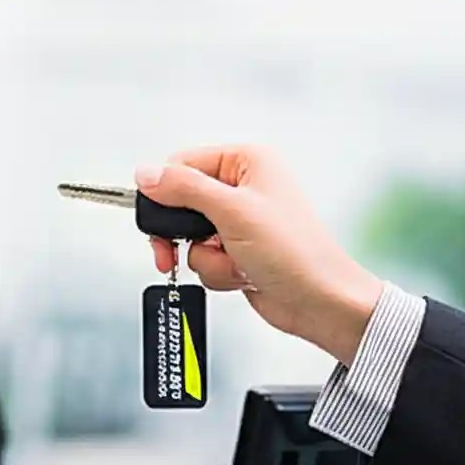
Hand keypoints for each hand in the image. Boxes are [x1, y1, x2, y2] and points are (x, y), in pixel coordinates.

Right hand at [135, 144, 382, 364]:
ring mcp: (240, 221)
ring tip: (235, 263)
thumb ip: (184, 189)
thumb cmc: (294, 252)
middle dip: (181, 234)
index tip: (157, 218)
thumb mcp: (232, 212)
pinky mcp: (238, 250)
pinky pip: (205, 258)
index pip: (183, 163)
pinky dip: (218, 271)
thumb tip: (145, 173)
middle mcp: (244, 186)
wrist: (319, 303)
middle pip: (180, 202)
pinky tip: (243, 275)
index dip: (166, 191)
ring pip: (190, 236)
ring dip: (206, 258)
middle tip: (170, 251)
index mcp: (248, 161)